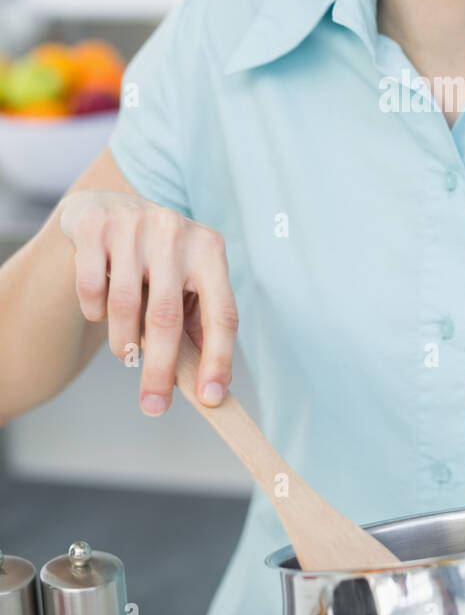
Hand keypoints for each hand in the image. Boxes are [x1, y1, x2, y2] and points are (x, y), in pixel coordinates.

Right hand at [58, 189, 237, 415]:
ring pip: (125, 306)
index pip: (222, 313)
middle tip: (153, 406)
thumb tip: (210, 386)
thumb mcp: (186, 281)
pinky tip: (100, 310)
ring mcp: (135, 224)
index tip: (210, 398)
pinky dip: (94, 311)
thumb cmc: (157, 258)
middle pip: (167, 317)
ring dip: (124, 343)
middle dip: (160, 370)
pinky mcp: (97, 226)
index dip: (219, 359)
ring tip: (126, 353)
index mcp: (210, 250)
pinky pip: (92, 288)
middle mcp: (176, 232)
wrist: (107, 207)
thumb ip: (198, 323)